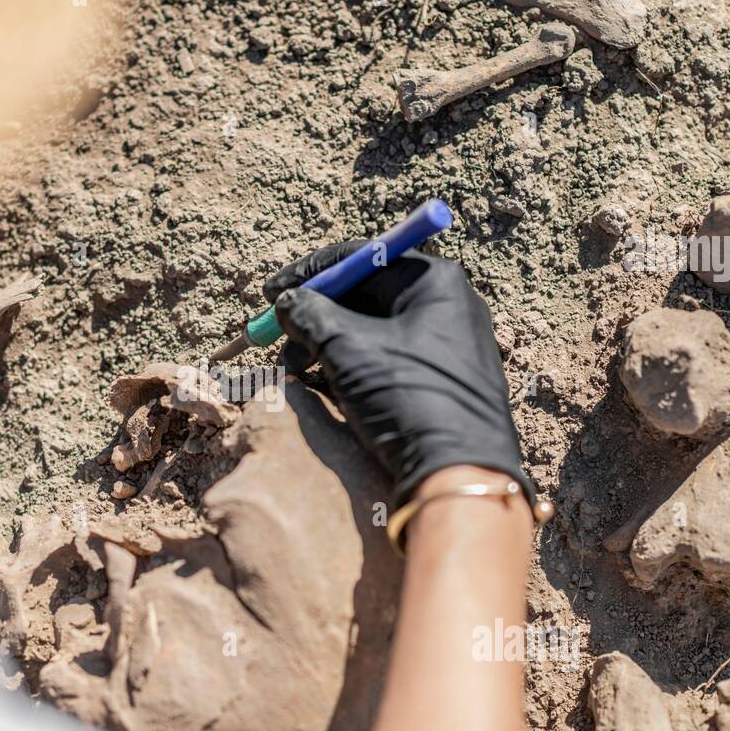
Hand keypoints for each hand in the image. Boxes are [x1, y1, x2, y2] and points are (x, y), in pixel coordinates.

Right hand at [265, 241, 530, 506]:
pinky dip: (351, 367)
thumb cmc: (407, 397)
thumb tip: (288, 302)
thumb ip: (310, 315)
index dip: (309, 274)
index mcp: (434, 281)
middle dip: (317, 316)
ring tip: (297, 370)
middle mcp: (447, 305)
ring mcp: (447, 345)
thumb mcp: (347, 348)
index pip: (361, 258)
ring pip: (373, 331)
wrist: (458, 472)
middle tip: (279, 339)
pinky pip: (387, 360)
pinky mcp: (441, 381)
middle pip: (366, 295)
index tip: (270, 293)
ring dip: (328, 345)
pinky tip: (323, 386)